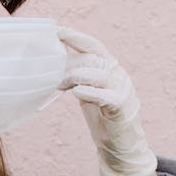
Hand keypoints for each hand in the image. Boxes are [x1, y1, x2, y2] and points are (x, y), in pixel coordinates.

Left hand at [57, 26, 157, 175]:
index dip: (77, 38)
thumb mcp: (87, 91)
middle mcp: (118, 75)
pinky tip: (77, 92)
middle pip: (96, 58)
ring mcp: (123, 90)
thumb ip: (76, 77)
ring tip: (63, 80)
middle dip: (74, 56)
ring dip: (79, 75)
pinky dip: (92, 92)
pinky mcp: (123, 108)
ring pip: (102, 75)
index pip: (94, 47)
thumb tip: (53, 64)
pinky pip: (108, 96)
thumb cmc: (101, 116)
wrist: (120, 144)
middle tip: (54, 61)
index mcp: (110, 68)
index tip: (58, 30)